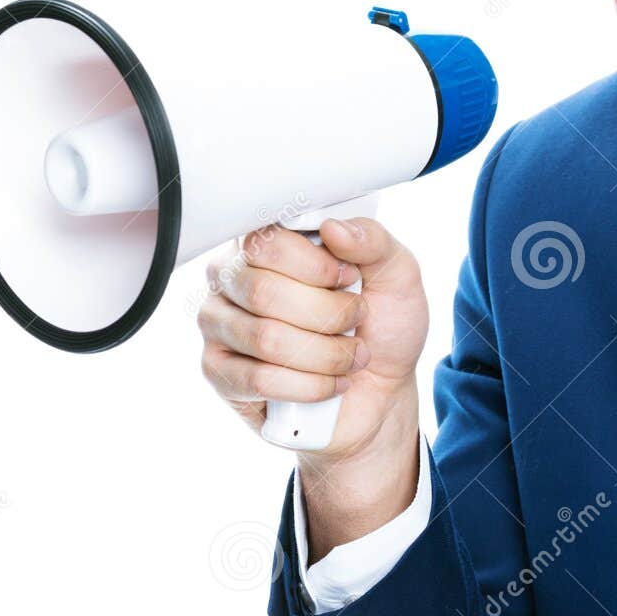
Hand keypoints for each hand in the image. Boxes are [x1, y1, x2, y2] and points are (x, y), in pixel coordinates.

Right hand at [198, 217, 428, 551]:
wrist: (383, 388)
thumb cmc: (383, 323)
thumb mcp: (397, 273)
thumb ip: (372, 241)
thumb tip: (332, 227)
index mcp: (270, 243)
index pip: (267, 241)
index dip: (317, 265)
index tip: (349, 278)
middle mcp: (233, 277)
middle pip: (264, 292)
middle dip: (329, 314)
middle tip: (356, 320)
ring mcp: (219, 325)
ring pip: (265, 338)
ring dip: (326, 354)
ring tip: (350, 355)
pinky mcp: (220, 372)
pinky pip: (259, 380)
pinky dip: (311, 385)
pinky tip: (331, 382)